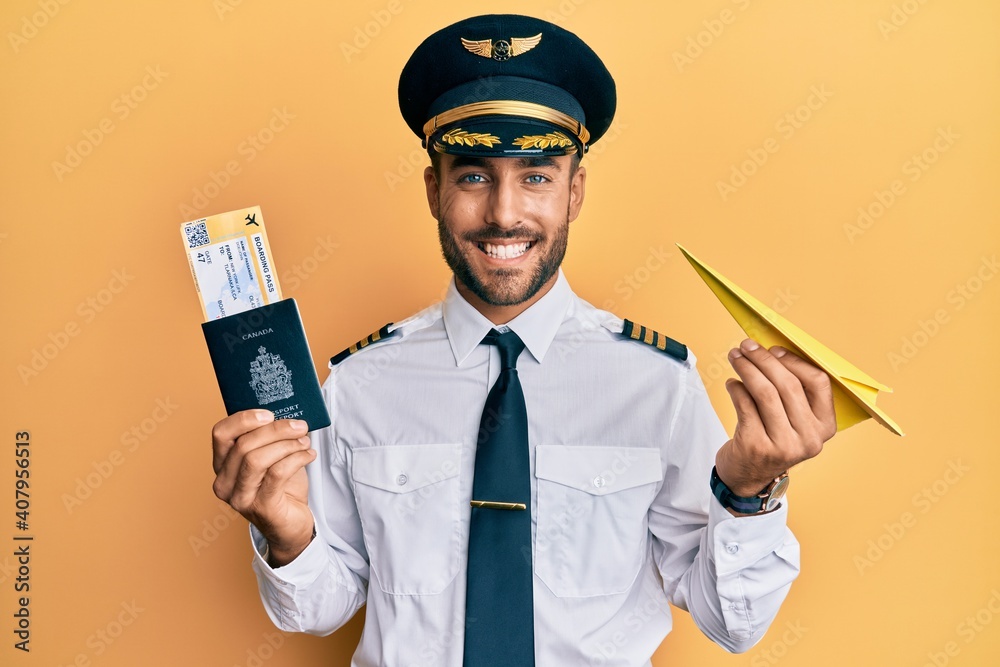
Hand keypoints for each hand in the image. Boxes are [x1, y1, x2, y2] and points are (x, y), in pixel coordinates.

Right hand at [211, 410, 316, 565]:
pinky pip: (277, 473)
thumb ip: (267, 437)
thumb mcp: (270, 457)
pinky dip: (296, 458)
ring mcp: (240, 498)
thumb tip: (284, 411)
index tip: (269, 413)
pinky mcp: (262, 508)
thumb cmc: (280, 488)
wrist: (291, 525)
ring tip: (305, 441)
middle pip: (243, 445)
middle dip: (276, 430)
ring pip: (257, 459)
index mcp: (222, 465)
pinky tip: (309, 455)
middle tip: (299, 425)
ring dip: (287, 444)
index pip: (221, 434)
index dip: (244, 419)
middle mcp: (224, 483)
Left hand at [715, 339, 836, 499]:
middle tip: (746, 346)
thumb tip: (771, 353)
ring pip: (765, 392)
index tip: (773, 350)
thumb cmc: (771, 440)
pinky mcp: (756, 446)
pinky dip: (736, 388)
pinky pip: (745, 405)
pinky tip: (731, 383)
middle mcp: (809, 438)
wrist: (748, 477)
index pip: (818, 382)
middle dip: (764, 359)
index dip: (794, 361)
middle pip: (788, 385)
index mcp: (825, 427)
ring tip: (735, 357)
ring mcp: (783, 445)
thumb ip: (791, 393)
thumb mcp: (793, 422)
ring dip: (747, 369)